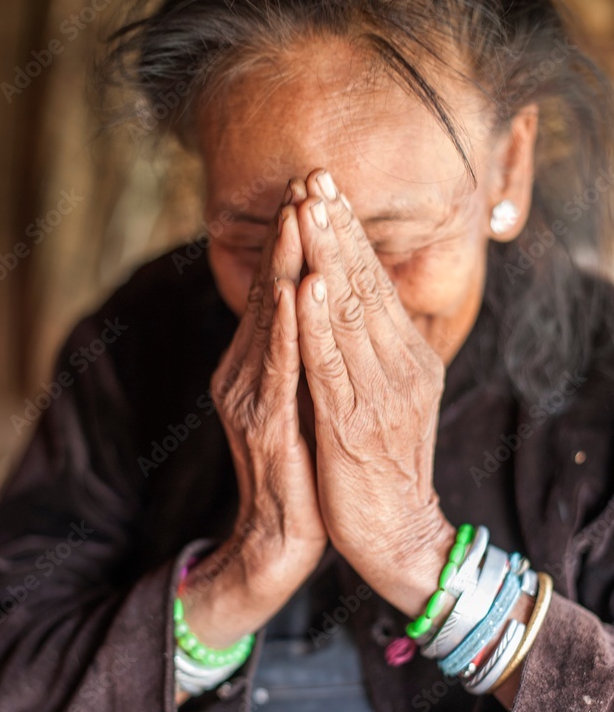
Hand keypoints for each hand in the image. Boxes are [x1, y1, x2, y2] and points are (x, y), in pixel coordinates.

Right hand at [190, 179, 326, 636]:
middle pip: (270, 292)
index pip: (277, 291)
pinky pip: (280, 366)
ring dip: (285, 262)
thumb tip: (325, 309)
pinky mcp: (263, 425)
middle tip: (306, 179)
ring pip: (271, 319)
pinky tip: (296, 288)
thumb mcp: (302, 400)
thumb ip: (302, 355)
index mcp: (256, 364)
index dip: (294, 241)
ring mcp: (248, 397)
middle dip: (290, 234)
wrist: (283, 538)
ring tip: (299, 213)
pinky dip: (288, 325)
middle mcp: (245, 372)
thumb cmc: (302, 468)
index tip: (315, 192)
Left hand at [294, 169, 454, 614]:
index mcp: (407, 359)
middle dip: (337, 228)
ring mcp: (379, 396)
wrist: (394, 536)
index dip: (349, 235)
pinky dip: (316, 324)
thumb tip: (346, 310)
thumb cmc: (379, 468)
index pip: (375, 285)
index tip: (325, 189)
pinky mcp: (352, 426)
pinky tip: (305, 285)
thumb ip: (372, 355)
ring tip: (309, 209)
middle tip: (315, 175)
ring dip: (326, 258)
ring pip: (348, 315)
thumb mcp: (385, 399)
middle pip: (364, 286)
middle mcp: (400, 368)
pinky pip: (331, 366)